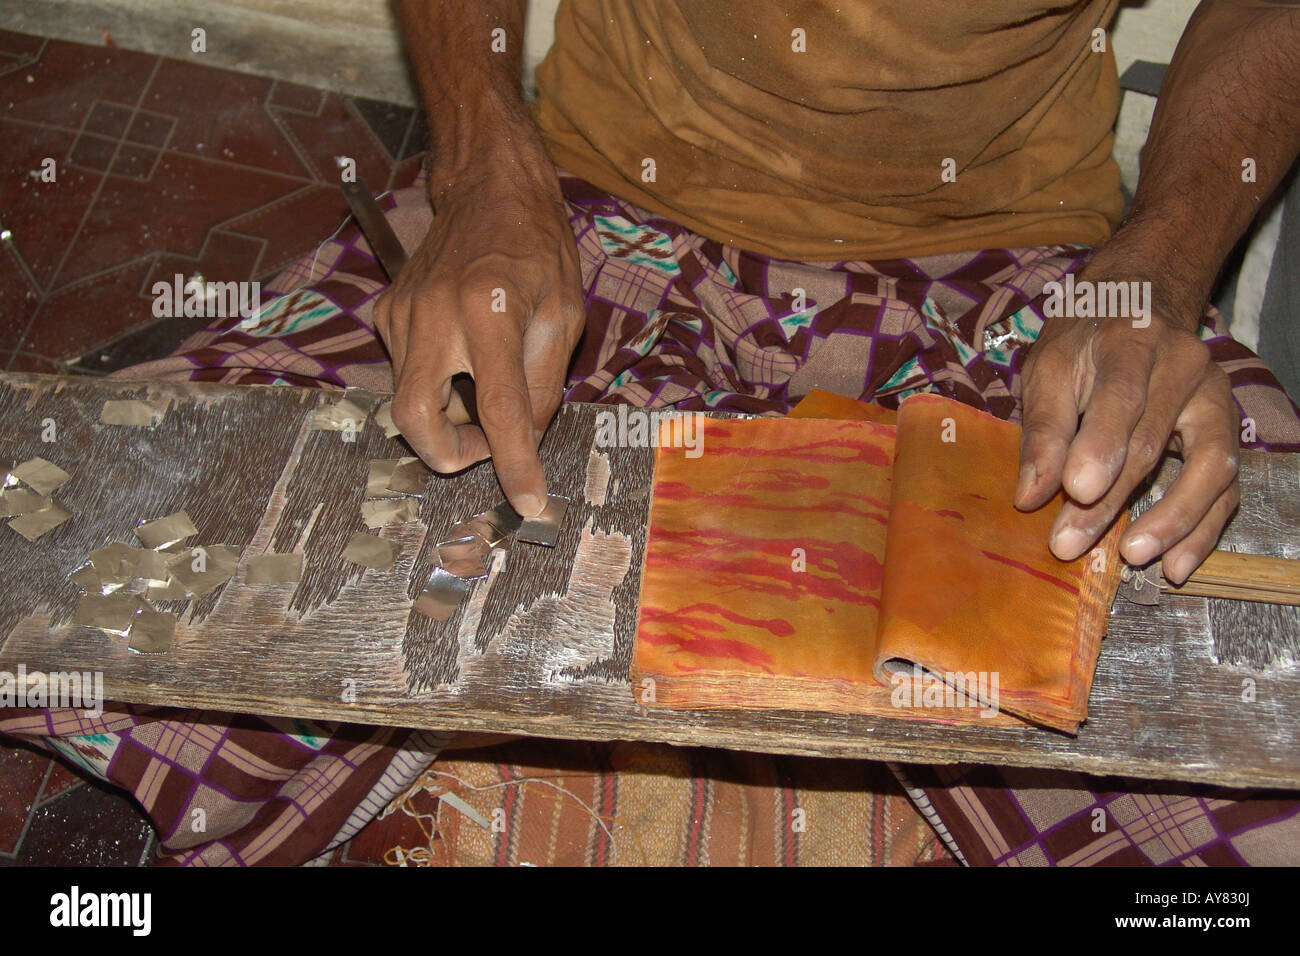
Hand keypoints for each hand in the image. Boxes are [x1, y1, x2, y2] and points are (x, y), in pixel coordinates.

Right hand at [374, 144, 584, 516]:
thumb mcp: (564, 314)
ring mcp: (401, 313)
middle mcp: (434, 313)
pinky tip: (465, 358)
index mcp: (488, 309)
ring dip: (450, 417)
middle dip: (448, 456)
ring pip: (409, 403)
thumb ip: (543, 384)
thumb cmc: (537, 248)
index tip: (529, 503)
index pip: (498, 409)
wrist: (489, 190)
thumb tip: (526, 441)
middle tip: (488, 448)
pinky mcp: (387, 313)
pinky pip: (408, 375)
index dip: (515, 465)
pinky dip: (438, 387)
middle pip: (415, 420)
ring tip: (486, 384)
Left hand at [1016, 267, 1239, 584]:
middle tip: (1070, 543)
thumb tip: (1029, 496)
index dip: (1099, 447)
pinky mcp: (1227, 429)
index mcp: (1131, 341)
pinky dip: (1203, 527)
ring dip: (1172, 520)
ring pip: (1209, 466)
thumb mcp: (1048, 369)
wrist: (1139, 306)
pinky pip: (1226, 485)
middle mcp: (1184, 366)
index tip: (1075, 491)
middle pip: (1153, 441)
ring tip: (1133, 556)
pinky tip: (1176, 563)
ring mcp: (1214, 398)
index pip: (1120, 397)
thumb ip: (1042, 430)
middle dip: (1111, 500)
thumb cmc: (1083, 342)